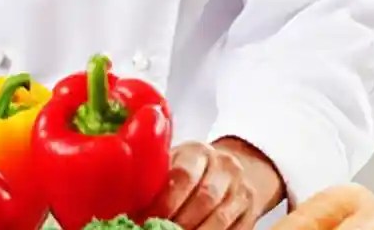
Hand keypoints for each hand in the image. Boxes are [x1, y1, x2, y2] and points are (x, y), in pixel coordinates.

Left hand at [144, 138, 285, 229]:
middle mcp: (225, 167)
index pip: (183, 175)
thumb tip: (122, 205)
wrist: (230, 170)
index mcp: (198, 152)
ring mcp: (241, 190)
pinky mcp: (251, 212)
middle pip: (204, 199)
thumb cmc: (190, 169)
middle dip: (179, 222)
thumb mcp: (172, 164)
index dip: (164, 201)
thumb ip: (153, 179)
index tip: (146, 218)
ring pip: (220, 219)